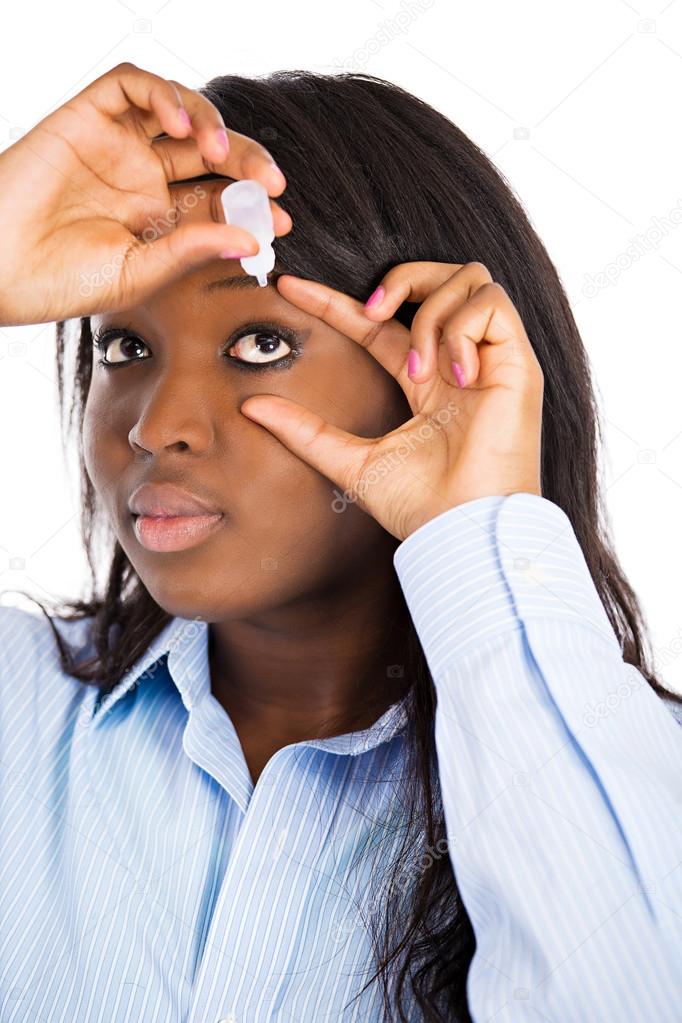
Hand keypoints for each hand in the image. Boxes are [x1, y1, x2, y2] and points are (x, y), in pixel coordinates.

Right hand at [0, 61, 291, 326]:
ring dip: (210, 123)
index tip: (282, 222)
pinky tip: (180, 127)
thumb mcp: (139, 273)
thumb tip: (252, 240)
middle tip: (271, 183)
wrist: (0, 271)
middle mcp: (143, 176)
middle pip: (208, 151)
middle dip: (246, 160)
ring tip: (216, 154)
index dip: (254, 205)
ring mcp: (117, 145)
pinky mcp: (86, 118)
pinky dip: (163, 94)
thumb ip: (192, 250)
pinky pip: (131, 85)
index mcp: (159, 218)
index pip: (219, 197)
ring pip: (178, 110)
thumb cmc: (62, 282)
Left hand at [240, 261, 543, 541]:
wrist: (462, 533)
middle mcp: (460, 363)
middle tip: (372, 314)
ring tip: (420, 370)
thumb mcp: (350, 462)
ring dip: (431, 313)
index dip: (337, 299)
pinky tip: (454, 374)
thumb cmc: (418, 508)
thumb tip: (250, 406)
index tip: (290, 287)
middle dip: (403, 278)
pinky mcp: (519, 363)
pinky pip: (493, 303)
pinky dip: (462, 328)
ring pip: (469, 280)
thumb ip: (305, 432)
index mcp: (426, 382)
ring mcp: (492, 360)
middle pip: (440, 279)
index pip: (380, 325)